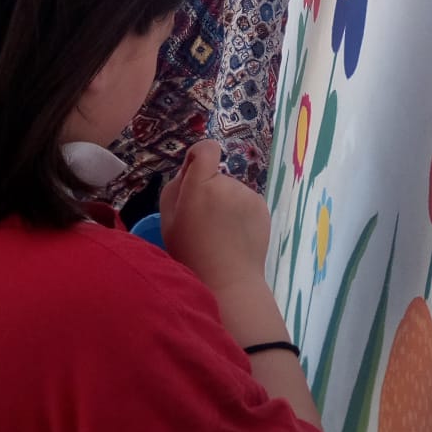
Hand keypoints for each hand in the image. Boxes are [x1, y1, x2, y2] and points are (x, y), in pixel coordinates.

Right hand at [159, 140, 270, 293]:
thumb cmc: (191, 253)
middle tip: (203, 222)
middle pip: (216, 176)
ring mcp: (248, 195)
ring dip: (225, 203)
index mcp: (201, 186)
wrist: (228, 282)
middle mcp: (228, 184)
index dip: (198, 156)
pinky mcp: (263, 206)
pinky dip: (240, 212)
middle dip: (209, 190)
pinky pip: (246, 201)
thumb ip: (175, 188)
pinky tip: (235, 235)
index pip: (206, 149)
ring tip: (221, 233)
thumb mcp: (168, 221)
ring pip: (231, 190)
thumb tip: (188, 170)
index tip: (194, 172)